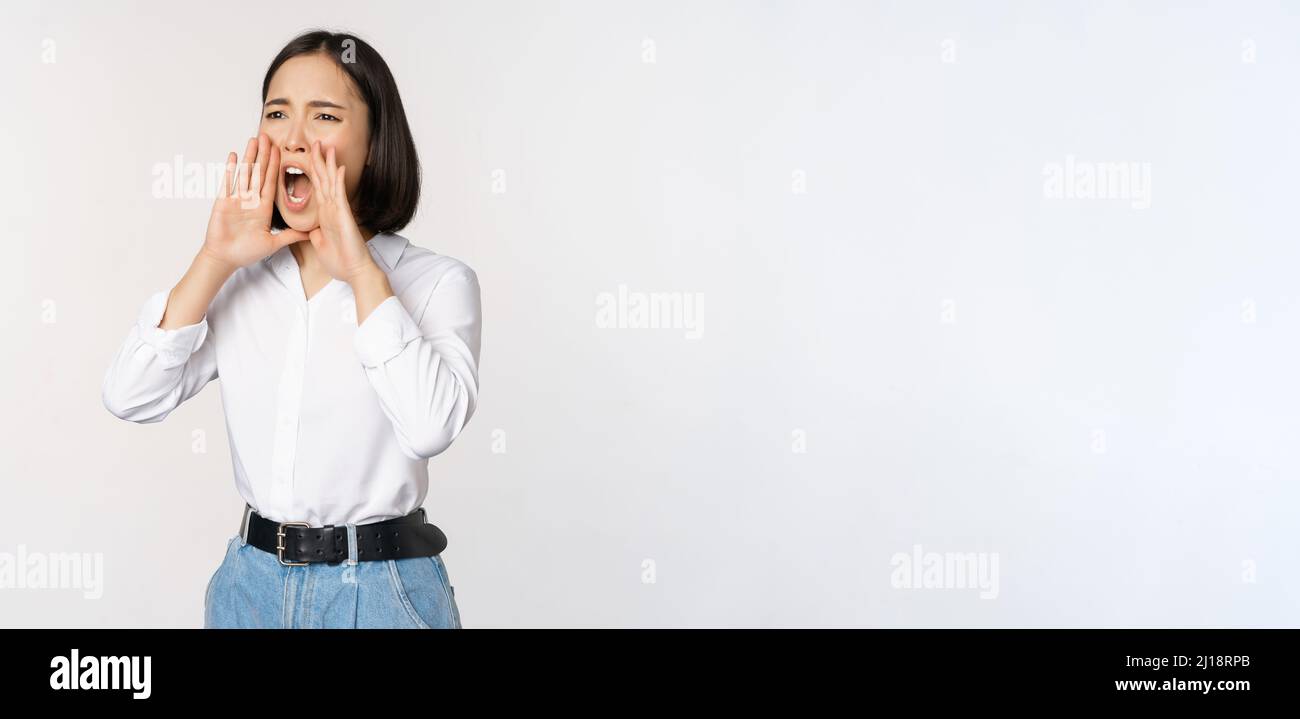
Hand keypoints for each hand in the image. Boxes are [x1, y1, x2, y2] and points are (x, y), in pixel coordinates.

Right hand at [200, 133, 308, 271]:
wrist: (225, 259)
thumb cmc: (246, 252)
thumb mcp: (273, 243)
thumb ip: (290, 235)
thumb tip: (310, 234)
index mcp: (263, 208)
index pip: (272, 182)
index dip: (276, 166)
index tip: (280, 151)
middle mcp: (250, 201)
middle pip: (259, 173)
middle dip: (264, 155)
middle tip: (268, 136)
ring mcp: (236, 199)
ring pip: (245, 173)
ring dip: (249, 156)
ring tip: (254, 140)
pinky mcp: (223, 202)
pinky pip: (227, 182)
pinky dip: (230, 169)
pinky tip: (234, 156)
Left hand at [303, 140, 377, 283]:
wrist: (354, 272)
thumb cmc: (341, 262)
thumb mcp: (320, 245)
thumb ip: (316, 234)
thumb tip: (311, 229)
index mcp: (325, 214)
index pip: (317, 188)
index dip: (311, 171)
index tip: (307, 157)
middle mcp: (332, 209)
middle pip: (323, 180)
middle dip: (319, 161)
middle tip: (316, 143)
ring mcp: (339, 211)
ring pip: (332, 183)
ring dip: (329, 164)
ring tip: (327, 147)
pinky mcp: (345, 216)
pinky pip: (340, 195)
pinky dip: (339, 181)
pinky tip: (338, 168)